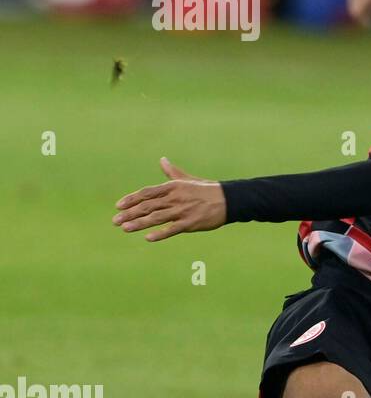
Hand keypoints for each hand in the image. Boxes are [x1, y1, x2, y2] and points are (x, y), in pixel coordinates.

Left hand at [113, 157, 227, 241]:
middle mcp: (175, 198)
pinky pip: (172, 229)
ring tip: (124, 229)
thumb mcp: (188, 179)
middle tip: (115, 221)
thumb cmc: (207, 190)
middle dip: (130, 213)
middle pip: (147, 206)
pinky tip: (148, 238)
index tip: (118, 206)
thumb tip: (162, 160)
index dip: (131, 199)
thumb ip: (172, 172)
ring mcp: (182, 211)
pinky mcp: (191, 223)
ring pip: (156, 217)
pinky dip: (160, 234)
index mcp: (173, 187)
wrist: (229, 199)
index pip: (147, 193)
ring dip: (139, 223)